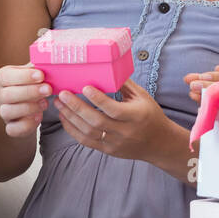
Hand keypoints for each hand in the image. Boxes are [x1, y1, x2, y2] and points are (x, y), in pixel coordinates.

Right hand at [0, 63, 50, 136]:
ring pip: (7, 112)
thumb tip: (49, 48)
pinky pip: (13, 129)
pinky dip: (26, 125)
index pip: (6, 76)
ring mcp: (3, 112)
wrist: (29, 105)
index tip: (41, 75)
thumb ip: (39, 62)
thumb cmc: (32, 84)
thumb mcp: (34, 71)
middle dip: (29, 92)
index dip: (23, 76)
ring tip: (45, 103)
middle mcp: (0, 95)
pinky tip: (38, 117)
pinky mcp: (10, 127)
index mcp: (2, 78)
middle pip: (7, 94)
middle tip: (47, 89)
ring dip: (28, 107)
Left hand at [54, 78, 173, 161]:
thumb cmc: (150, 115)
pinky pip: (86, 141)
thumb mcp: (142, 97)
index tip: (85, 87)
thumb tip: (107, 66)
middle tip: (63, 94)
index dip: (98, 99)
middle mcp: (125, 131)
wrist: (158, 143)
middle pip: (96, 121)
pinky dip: (72, 129)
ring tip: (59, 104)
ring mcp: (115, 143)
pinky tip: (65, 117)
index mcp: (136, 116)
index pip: (114, 109)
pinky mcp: (107, 150)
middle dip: (77, 107)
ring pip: (88, 132)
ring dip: (71, 117)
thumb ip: (124, 84)